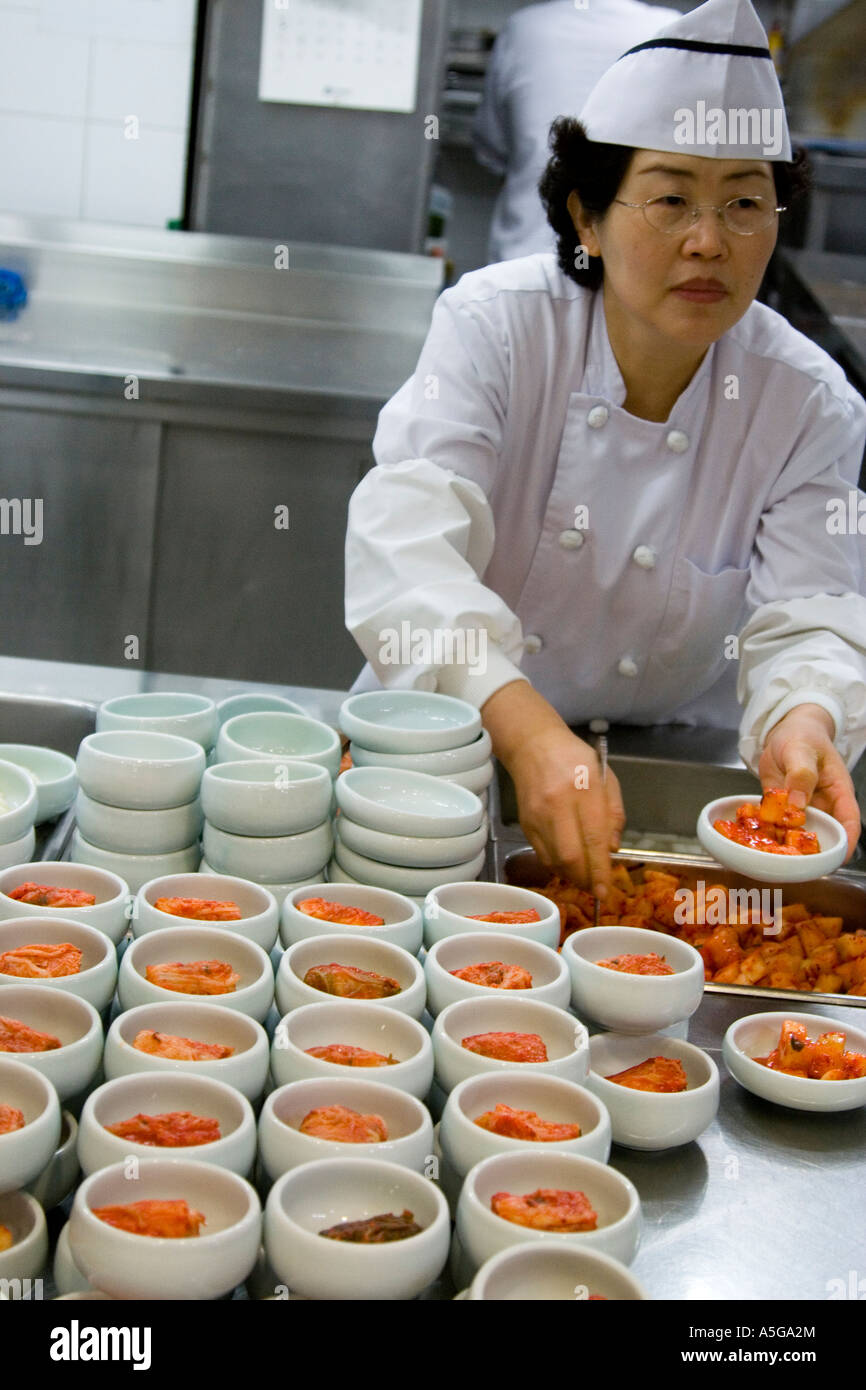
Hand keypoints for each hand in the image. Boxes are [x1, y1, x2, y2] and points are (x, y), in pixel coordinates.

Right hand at [482, 682, 625, 895]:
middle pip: (570, 856)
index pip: (594, 838)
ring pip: (554, 860)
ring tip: (585, 878)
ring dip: (572, 876)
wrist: (534, 746)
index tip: (606, 891)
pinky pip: (542, 854)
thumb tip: (612, 849)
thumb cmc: (576, 760)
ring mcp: (538, 815)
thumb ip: (614, 813)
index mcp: (584, 790)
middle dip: (585, 880)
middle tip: (597, 890)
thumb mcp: (606, 777)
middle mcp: (558, 804)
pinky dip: (557, 866)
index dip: (600, 869)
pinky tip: (569, 865)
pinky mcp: (525, 823)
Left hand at [759, 703, 861, 859]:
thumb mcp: (802, 750)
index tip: (836, 859)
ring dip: (786, 844)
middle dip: (811, 852)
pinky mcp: (782, 808)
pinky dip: (768, 831)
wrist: (784, 731)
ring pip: (798, 834)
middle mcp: (822, 805)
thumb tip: (798, 804)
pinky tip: (755, 836)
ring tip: (771, 853)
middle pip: (823, 835)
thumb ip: (801, 774)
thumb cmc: (802, 736)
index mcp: (838, 792)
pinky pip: (777, 824)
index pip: (849, 822)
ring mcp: (801, 809)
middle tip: (794, 863)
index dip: (846, 843)